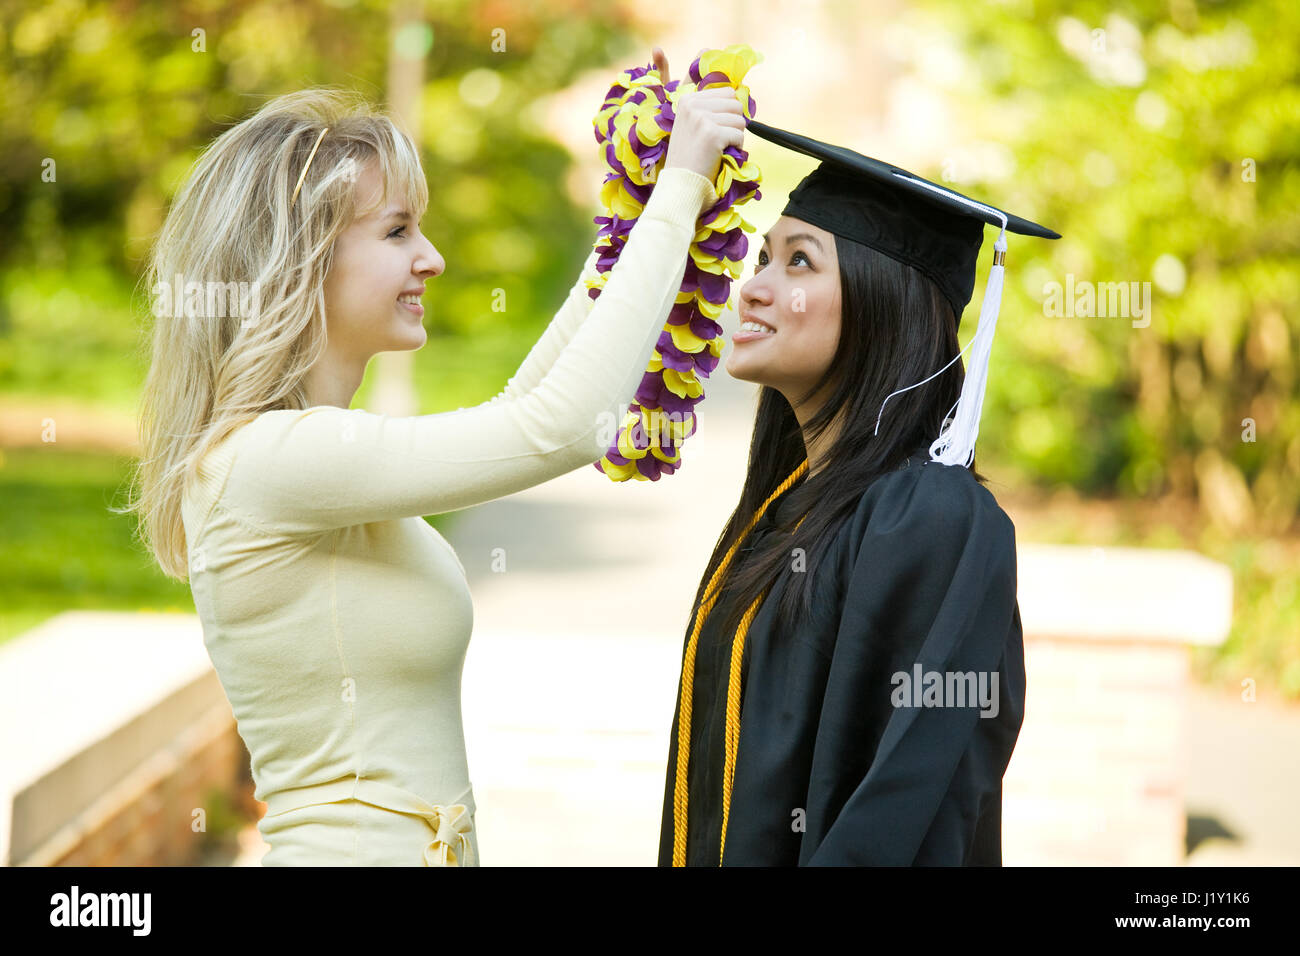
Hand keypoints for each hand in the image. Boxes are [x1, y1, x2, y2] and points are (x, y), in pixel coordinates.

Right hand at [656, 49, 745, 182]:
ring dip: (734, 135)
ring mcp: (701, 118)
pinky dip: (735, 148)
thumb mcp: (690, 123)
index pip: (724, 90)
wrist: (680, 183)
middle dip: (732, 122)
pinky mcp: (711, 133)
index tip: (714, 121)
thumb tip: (731, 82)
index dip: (727, 110)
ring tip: (716, 147)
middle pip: (735, 101)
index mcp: (686, 98)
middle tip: (715, 139)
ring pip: (739, 117)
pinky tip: (718, 155)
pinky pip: (739, 135)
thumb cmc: (689, 156)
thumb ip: (706, 102)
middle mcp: (691, 104)